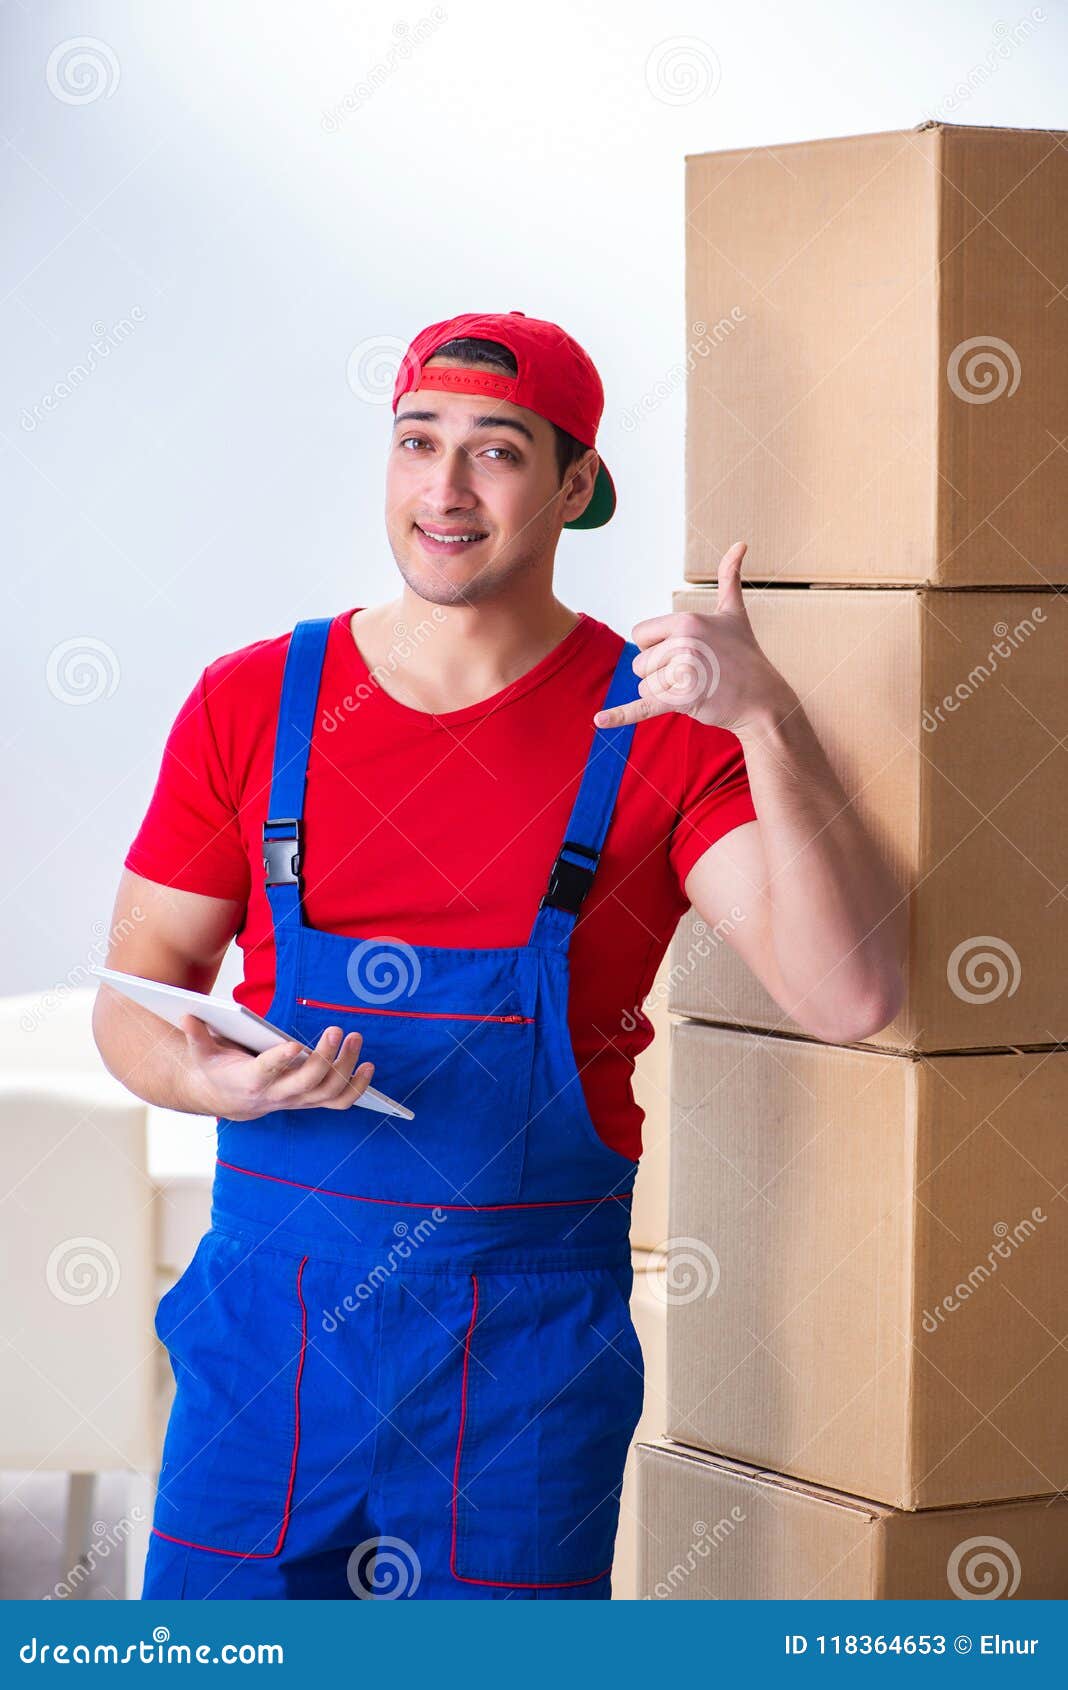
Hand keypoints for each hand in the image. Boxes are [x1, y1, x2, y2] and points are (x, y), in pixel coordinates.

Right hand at [179, 1014, 375, 1121]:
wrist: (229, 1099)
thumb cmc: (218, 1069)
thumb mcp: (202, 1053)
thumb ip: (197, 1035)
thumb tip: (187, 1015)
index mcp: (251, 1081)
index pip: (267, 1073)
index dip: (279, 1060)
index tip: (292, 1044)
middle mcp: (278, 1095)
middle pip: (307, 1083)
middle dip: (325, 1058)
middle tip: (336, 1029)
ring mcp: (298, 1100)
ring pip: (329, 1091)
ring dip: (347, 1066)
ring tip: (355, 1038)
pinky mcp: (311, 1100)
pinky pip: (340, 1100)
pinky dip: (358, 1086)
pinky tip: (368, 1066)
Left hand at [592, 541, 792, 737]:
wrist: (763, 699)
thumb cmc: (744, 655)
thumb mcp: (734, 614)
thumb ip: (729, 578)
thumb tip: (740, 543)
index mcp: (686, 620)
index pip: (639, 635)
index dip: (655, 649)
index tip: (684, 653)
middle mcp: (683, 642)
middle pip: (639, 664)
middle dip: (660, 675)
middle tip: (696, 674)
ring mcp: (683, 671)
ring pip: (644, 687)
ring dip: (665, 694)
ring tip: (697, 688)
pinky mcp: (684, 700)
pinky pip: (642, 706)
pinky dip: (619, 716)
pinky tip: (599, 720)